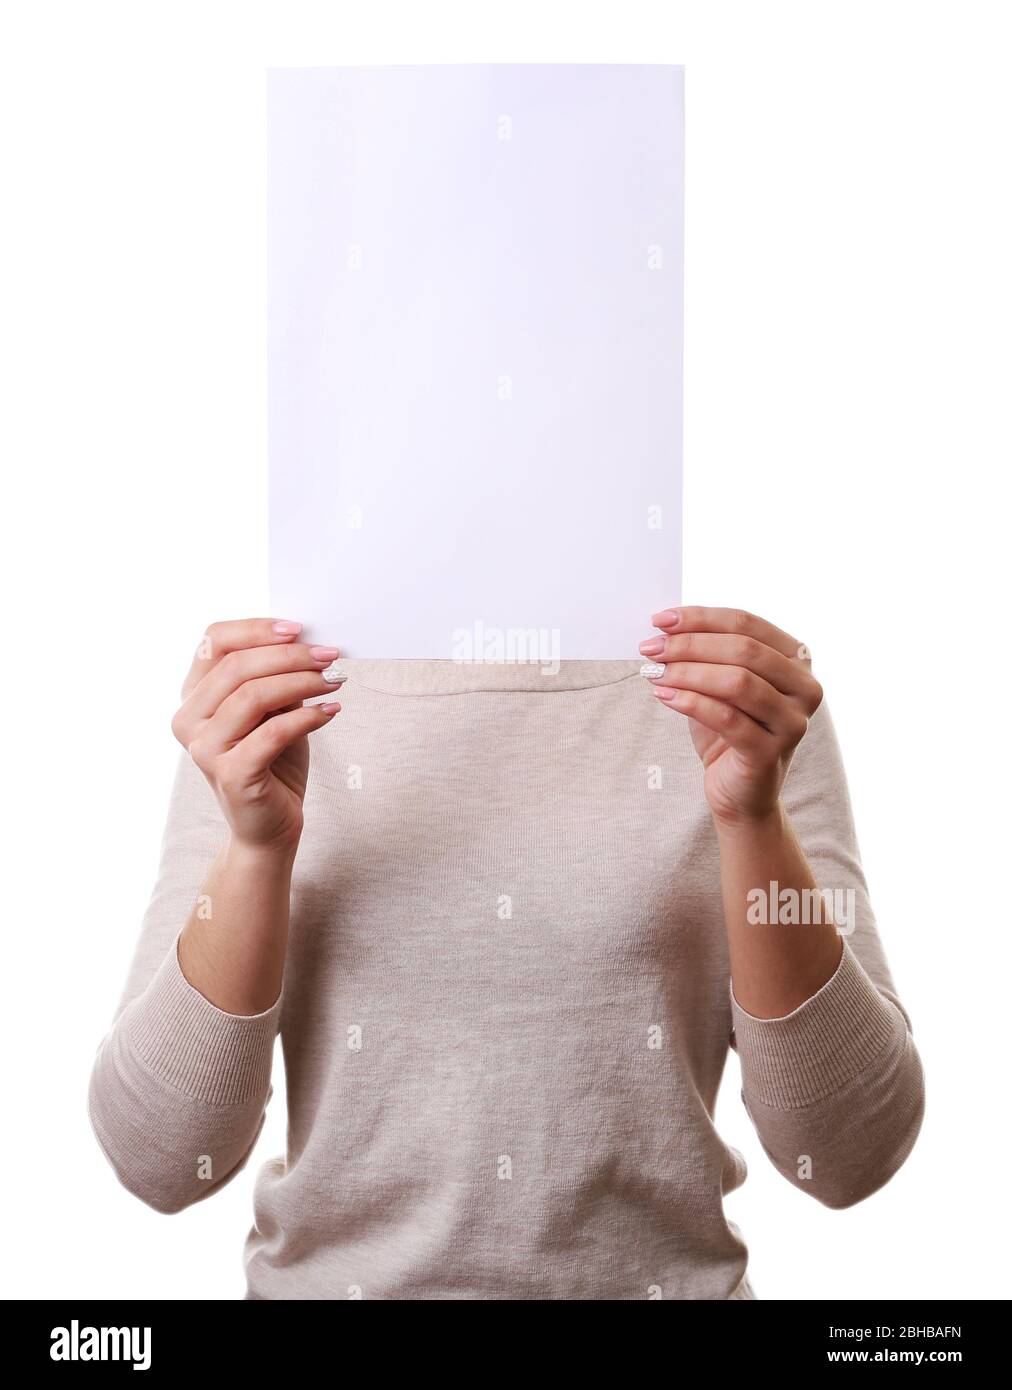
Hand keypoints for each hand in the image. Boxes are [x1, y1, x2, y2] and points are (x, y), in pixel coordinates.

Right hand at [172, 618, 343, 852]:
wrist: (269, 825)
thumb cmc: (272, 760)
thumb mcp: (273, 709)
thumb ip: (274, 676)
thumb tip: (305, 641)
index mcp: (193, 695)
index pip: (212, 641)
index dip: (255, 628)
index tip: (298, 629)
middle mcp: (189, 720)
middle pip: (237, 666)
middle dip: (290, 655)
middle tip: (330, 656)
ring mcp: (205, 749)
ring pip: (253, 695)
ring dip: (302, 682)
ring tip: (334, 680)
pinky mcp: (231, 774)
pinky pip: (273, 732)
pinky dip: (308, 716)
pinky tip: (332, 711)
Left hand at [639, 606, 822, 827]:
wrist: (740, 792)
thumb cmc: (729, 730)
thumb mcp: (719, 684)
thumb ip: (706, 653)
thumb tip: (664, 628)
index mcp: (797, 659)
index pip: (746, 623)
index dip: (700, 618)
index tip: (660, 621)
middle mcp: (805, 687)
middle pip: (743, 650)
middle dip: (690, 645)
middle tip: (650, 648)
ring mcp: (793, 721)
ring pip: (737, 682)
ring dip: (687, 672)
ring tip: (653, 672)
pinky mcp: (771, 752)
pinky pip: (726, 718)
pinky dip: (690, 702)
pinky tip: (663, 695)